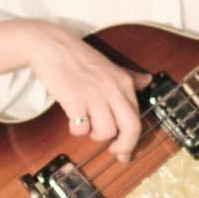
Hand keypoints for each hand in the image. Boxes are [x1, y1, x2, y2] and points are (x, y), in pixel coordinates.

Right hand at [27, 24, 152, 161]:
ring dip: (95, 136)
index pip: (137, 117)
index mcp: (123, 82)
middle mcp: (113, 88)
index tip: (125, 151)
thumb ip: (129, 76)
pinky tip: (72, 120)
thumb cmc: (78, 57)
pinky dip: (76, 131)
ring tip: (87, 126)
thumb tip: (148, 80)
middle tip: (114, 151)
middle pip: (131, 128)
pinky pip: (81, 129)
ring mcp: (94, 94)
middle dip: (124, 146)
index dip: (133, 140)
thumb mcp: (109, 65)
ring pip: (106, 132)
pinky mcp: (75, 100)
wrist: (50, 45)